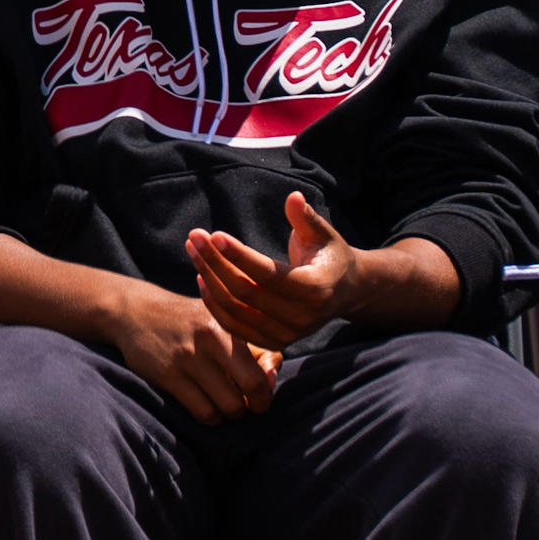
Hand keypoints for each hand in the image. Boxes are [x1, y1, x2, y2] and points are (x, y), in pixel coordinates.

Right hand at [93, 280, 277, 423]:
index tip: (258, 393)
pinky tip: (206, 406)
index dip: (266, 391)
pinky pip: (202, 411)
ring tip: (225, 404)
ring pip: (227, 406)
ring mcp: (187, 358)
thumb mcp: (224, 322)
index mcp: (229, 324)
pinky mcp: (167, 375)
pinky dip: (210, 417)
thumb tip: (271, 380)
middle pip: (250, 390)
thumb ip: (256, 348)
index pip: (264, 369)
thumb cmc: (190, 320)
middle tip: (246, 404)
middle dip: (253, 405)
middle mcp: (210, 339)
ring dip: (230, 413)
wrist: (136, 311)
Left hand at [187, 193, 360, 351]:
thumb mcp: (323, 234)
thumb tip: (294, 197)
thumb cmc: (329, 255)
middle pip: (245, 292)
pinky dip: (214, 305)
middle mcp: (302, 316)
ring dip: (209, 280)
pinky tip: (202, 279)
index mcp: (316, 288)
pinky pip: (235, 327)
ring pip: (235, 310)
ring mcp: (287, 334)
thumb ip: (306, 218)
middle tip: (194, 237)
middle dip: (215, 263)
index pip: (268, 274)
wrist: (345, 291)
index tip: (214, 235)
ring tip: (193, 252)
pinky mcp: (274, 342)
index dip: (239, 255)